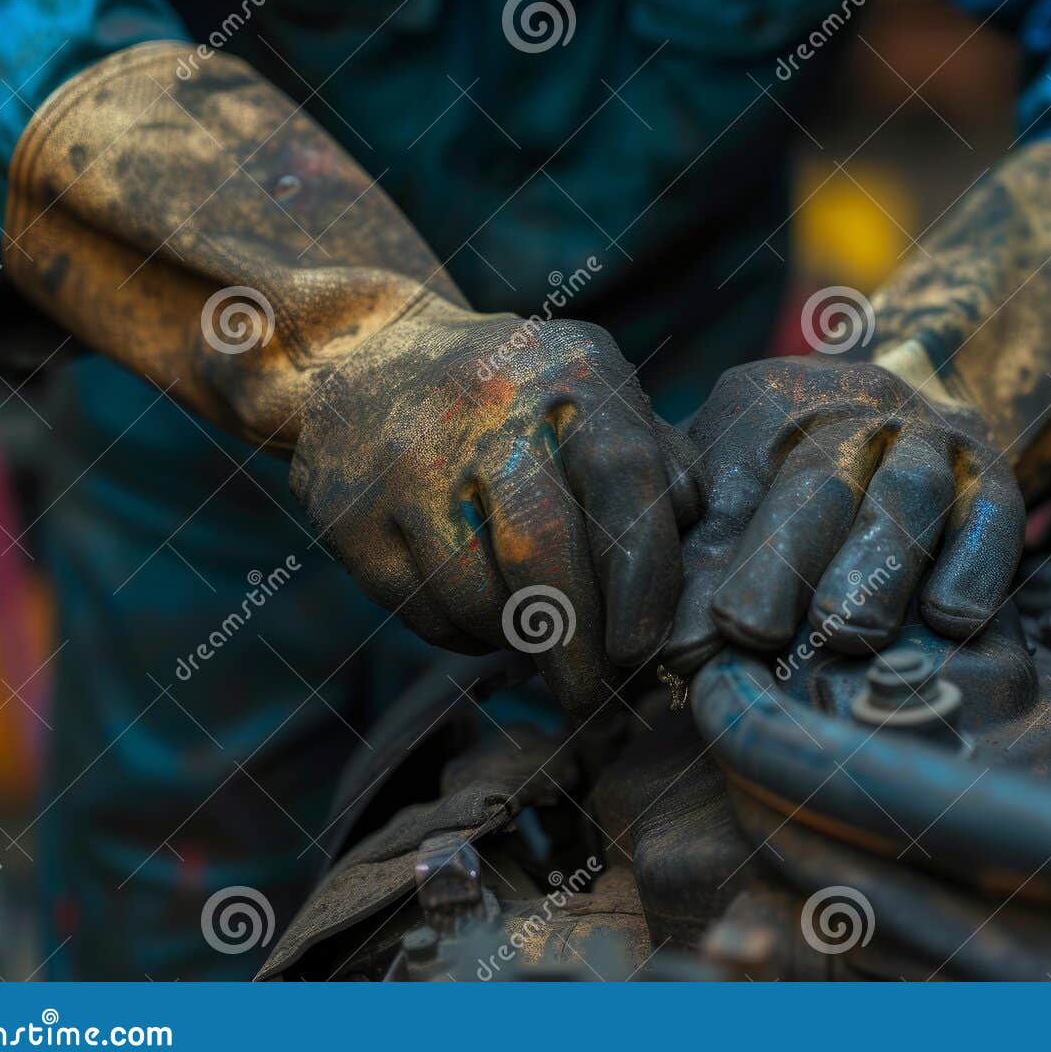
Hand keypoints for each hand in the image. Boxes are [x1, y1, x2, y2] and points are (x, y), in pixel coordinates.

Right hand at [290, 307, 698, 715]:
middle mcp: (489, 409)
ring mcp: (410, 461)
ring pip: (480, 597)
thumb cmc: (518, 396)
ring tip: (534, 631)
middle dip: (578, 647)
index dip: (642, 576)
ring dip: (519, 640)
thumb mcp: (595, 393)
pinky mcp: (352, 513)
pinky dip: (466, 632)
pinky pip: (426, 611)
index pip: (625, 481)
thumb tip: (698, 548)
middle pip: (542, 554)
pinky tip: (480, 606)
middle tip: (595, 696)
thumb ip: (657, 462)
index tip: (641, 648)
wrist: (368, 355)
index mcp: (573, 375)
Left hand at [662, 356, 1023, 676]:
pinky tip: (953, 621)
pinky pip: (992, 514)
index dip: (720, 558)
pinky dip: (975, 566)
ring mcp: (927, 435)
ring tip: (849, 634)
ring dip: (878, 566)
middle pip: (818, 479)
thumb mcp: (730, 506)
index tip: (704, 634)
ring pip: (907, 491)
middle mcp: (852, 407)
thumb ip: (702, 567)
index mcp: (766, 405)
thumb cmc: (785, 488)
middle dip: (784, 559)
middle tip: (757, 631)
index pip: (734, 480)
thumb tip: (683, 651)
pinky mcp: (990, 472)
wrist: (900, 421)